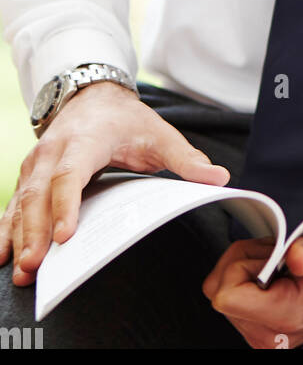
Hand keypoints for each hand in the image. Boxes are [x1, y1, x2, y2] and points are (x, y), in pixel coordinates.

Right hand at [0, 81, 229, 284]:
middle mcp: (54, 152)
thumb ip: (186, 157)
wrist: (92, 94)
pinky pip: (12, 205)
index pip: (72, 174)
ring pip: (22, 201)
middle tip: (35, 266)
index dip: (66, 204)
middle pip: (40, 194)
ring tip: (21, 270)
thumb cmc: (127, 119)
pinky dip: (5, 230)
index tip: (66, 235)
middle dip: (35, 231)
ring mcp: (37, 164)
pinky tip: (1, 257)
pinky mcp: (28, 176)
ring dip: (17, 236)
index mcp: (86, 140)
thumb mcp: (160, 133)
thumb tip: (218, 177)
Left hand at [202, 214, 302, 348]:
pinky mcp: (255, 330)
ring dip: (246, 266)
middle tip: (282, 257)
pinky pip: (227, 296)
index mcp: (287, 317)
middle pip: (220, 290)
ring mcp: (260, 335)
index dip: (244, 265)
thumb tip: (295, 258)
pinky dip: (245, 276)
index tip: (275, 257)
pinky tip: (273, 274)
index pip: (227, 296)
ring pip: (220, 290)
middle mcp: (268, 335)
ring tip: (281, 264)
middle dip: (245, 261)